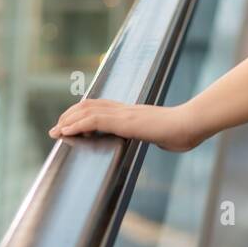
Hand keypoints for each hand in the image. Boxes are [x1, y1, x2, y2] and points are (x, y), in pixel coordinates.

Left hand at [49, 99, 206, 152]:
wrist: (191, 125)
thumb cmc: (184, 133)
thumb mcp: (166, 136)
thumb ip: (160, 137)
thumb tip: (165, 141)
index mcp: (133, 112)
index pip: (103, 107)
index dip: (85, 113)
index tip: (72, 124)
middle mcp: (125, 109)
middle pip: (91, 105)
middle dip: (71, 116)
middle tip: (57, 128)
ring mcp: (124, 113)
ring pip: (88, 110)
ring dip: (68, 120)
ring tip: (56, 130)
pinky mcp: (124, 121)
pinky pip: (94, 119)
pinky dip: (76, 124)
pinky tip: (65, 131)